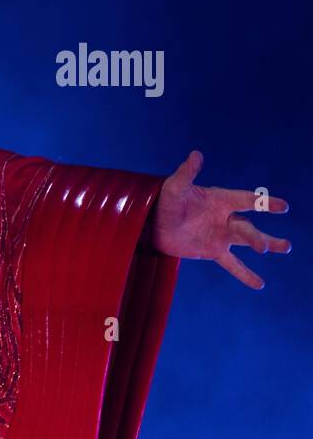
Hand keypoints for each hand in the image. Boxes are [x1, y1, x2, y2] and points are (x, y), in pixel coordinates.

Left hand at [152, 151, 290, 288]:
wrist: (152, 225)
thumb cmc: (165, 202)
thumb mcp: (174, 187)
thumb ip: (186, 173)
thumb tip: (196, 154)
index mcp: (221, 199)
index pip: (247, 200)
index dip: (264, 202)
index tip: (283, 206)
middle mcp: (225, 217)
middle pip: (246, 226)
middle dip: (257, 237)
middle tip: (265, 247)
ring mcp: (221, 235)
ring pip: (247, 240)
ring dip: (265, 243)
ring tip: (286, 247)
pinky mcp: (213, 251)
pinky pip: (232, 264)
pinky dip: (245, 274)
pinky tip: (260, 284)